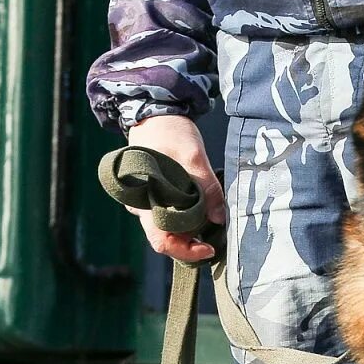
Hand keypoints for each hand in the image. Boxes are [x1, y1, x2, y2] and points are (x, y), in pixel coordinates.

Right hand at [126, 114, 224, 262]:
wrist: (154, 112)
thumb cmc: (168, 132)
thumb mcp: (194, 156)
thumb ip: (207, 188)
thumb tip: (220, 218)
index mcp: (145, 201)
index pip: (161, 241)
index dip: (185, 251)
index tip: (208, 248)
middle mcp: (143, 208)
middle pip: (168, 239)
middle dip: (192, 243)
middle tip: (215, 238)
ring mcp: (149, 202)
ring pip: (171, 228)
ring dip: (192, 230)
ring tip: (212, 221)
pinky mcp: (158, 195)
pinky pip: (172, 214)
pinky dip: (189, 217)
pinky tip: (204, 209)